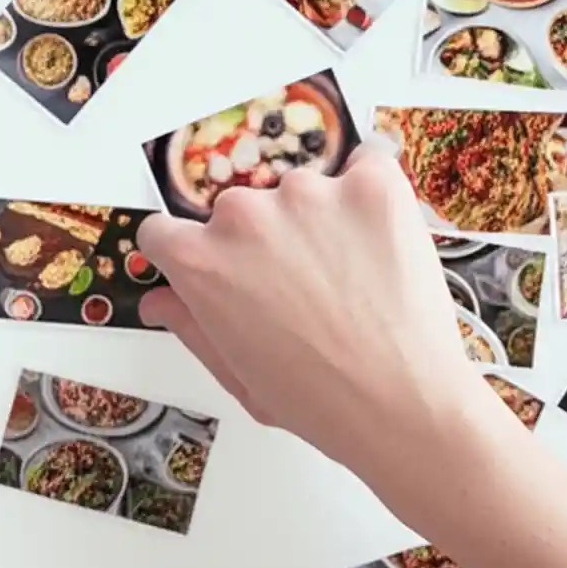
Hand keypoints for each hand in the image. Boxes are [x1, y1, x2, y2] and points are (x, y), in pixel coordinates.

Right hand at [137, 145, 484, 479]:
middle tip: (302, 287)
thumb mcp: (238, 377)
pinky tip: (378, 237)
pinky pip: (365, 162)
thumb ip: (192, 327)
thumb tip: (161, 301)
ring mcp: (309, 193)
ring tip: (350, 276)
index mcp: (201, 262)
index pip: (166, 229)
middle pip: (239, 209)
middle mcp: (245, 216)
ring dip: (318, 218)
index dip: (190, 252)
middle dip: (262, 240)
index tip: (217, 265)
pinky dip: (369, 191)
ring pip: (301, 187)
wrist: (405, 405)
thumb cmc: (323, 402)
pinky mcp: (370, 185)